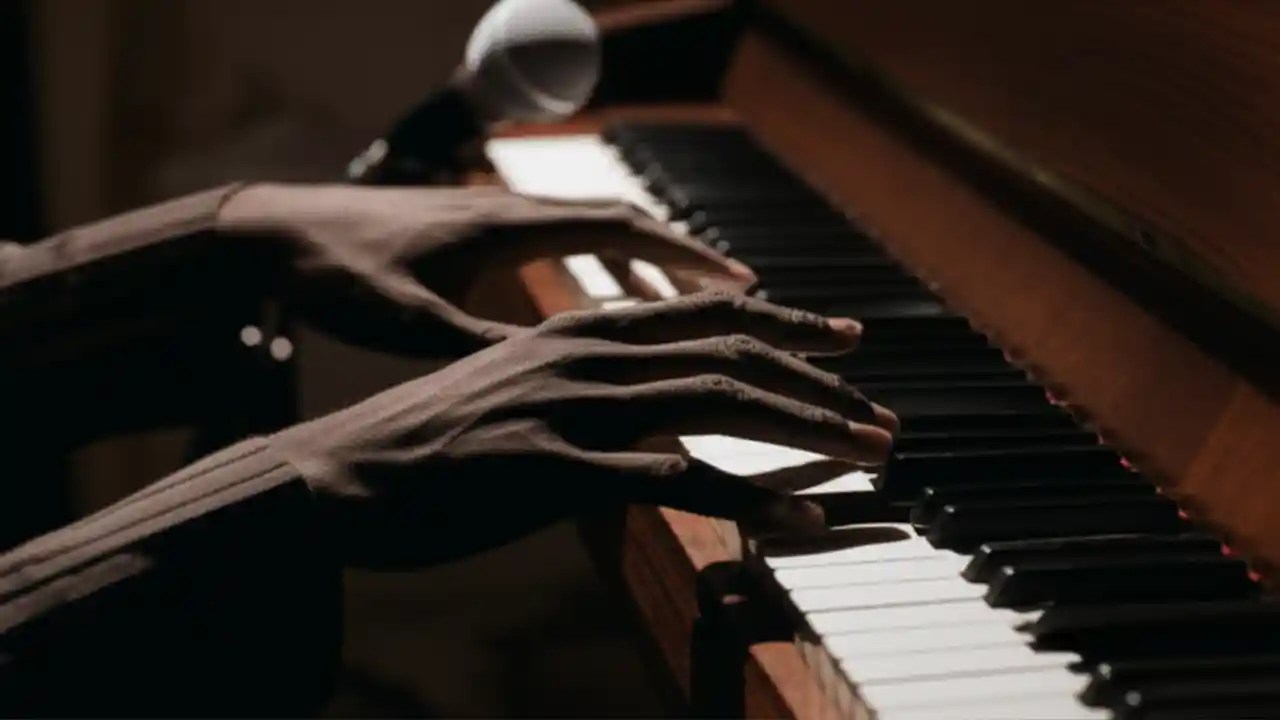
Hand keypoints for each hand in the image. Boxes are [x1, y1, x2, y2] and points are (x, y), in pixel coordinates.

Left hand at [217, 183, 752, 357]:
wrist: (274, 232)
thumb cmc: (338, 274)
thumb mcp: (412, 323)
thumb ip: (483, 349)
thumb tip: (555, 382)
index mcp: (509, 226)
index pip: (623, 230)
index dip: (688, 259)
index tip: (745, 284)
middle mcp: (514, 212)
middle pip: (627, 226)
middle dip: (688, 261)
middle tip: (747, 298)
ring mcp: (497, 221)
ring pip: (597, 236)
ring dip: (649, 268)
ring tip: (695, 308)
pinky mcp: (478, 239)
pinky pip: (564, 248)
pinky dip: (602, 273)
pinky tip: (607, 310)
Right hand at [270, 291, 897, 567]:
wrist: (336, 477)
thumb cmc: (428, 444)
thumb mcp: (514, 391)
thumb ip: (585, 387)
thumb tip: (653, 413)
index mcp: (576, 329)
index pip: (703, 312)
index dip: (785, 323)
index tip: (847, 340)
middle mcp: (584, 353)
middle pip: (731, 353)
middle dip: (818, 384)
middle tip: (882, 417)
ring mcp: (572, 409)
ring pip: (719, 405)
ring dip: (807, 429)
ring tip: (870, 454)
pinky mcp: (555, 471)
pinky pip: (675, 483)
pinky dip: (748, 500)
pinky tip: (801, 520)